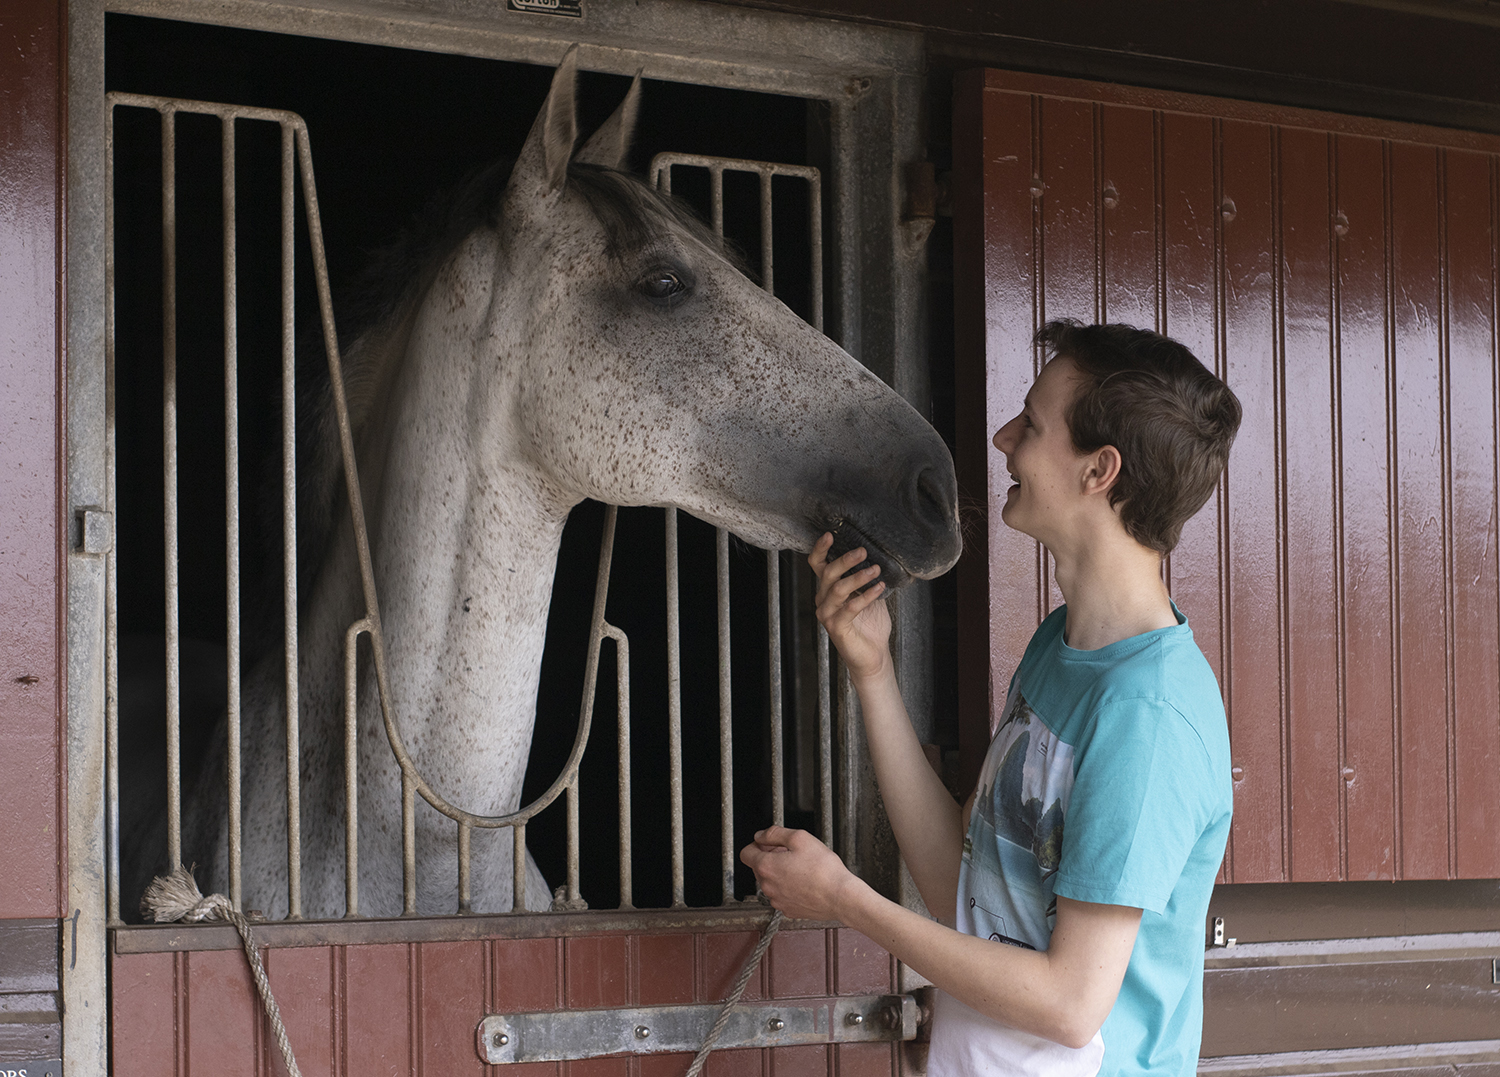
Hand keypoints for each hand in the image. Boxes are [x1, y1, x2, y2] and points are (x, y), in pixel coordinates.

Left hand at [740, 825, 860, 921]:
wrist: (840, 896)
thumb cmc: (823, 869)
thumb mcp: (800, 838)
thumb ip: (775, 833)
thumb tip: (760, 835)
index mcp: (766, 867)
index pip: (745, 853)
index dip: (757, 844)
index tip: (770, 843)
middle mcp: (767, 886)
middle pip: (758, 867)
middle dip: (770, 857)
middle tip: (791, 852)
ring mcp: (777, 900)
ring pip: (770, 881)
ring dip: (779, 873)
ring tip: (800, 867)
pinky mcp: (788, 910)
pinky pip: (782, 895)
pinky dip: (788, 887)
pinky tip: (804, 882)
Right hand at [809, 533, 891, 682]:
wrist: (874, 655)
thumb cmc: (870, 625)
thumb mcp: (870, 594)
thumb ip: (867, 578)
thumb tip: (879, 555)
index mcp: (828, 590)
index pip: (818, 566)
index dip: (821, 550)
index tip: (830, 535)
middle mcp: (824, 601)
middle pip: (828, 574)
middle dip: (846, 561)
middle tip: (863, 552)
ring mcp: (828, 615)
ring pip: (838, 589)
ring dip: (858, 577)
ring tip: (875, 570)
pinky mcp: (837, 628)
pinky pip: (850, 608)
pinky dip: (866, 596)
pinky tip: (879, 588)